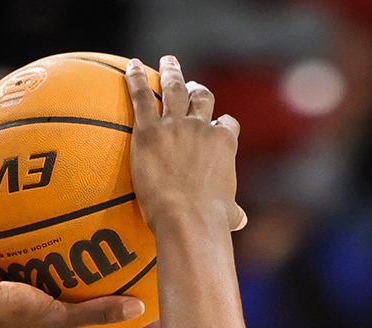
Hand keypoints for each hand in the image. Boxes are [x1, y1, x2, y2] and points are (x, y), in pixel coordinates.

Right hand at [0, 261, 147, 327]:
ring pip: (52, 302)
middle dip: (96, 315)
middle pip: (71, 327)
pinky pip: (34, 278)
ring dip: (72, 288)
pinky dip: (48, 266)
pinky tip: (63, 245)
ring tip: (99, 270)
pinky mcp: (2, 290)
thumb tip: (138, 309)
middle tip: (125, 300)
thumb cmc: (4, 317)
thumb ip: (96, 314)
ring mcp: (12, 315)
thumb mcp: (56, 318)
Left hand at [125, 55, 245, 232]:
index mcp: (224, 143)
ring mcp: (176, 126)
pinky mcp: (149, 131)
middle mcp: (202, 127)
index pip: (227, 124)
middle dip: (197, 89)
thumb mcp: (228, 214)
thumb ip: (233, 211)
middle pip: (202, 98)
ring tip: (168, 62)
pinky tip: (131, 66)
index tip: (216, 123)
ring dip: (171, 73)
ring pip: (174, 89)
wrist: (188, 218)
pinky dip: (135, 79)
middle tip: (190, 83)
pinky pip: (142, 97)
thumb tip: (240, 221)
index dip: (221, 123)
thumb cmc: (210, 220)